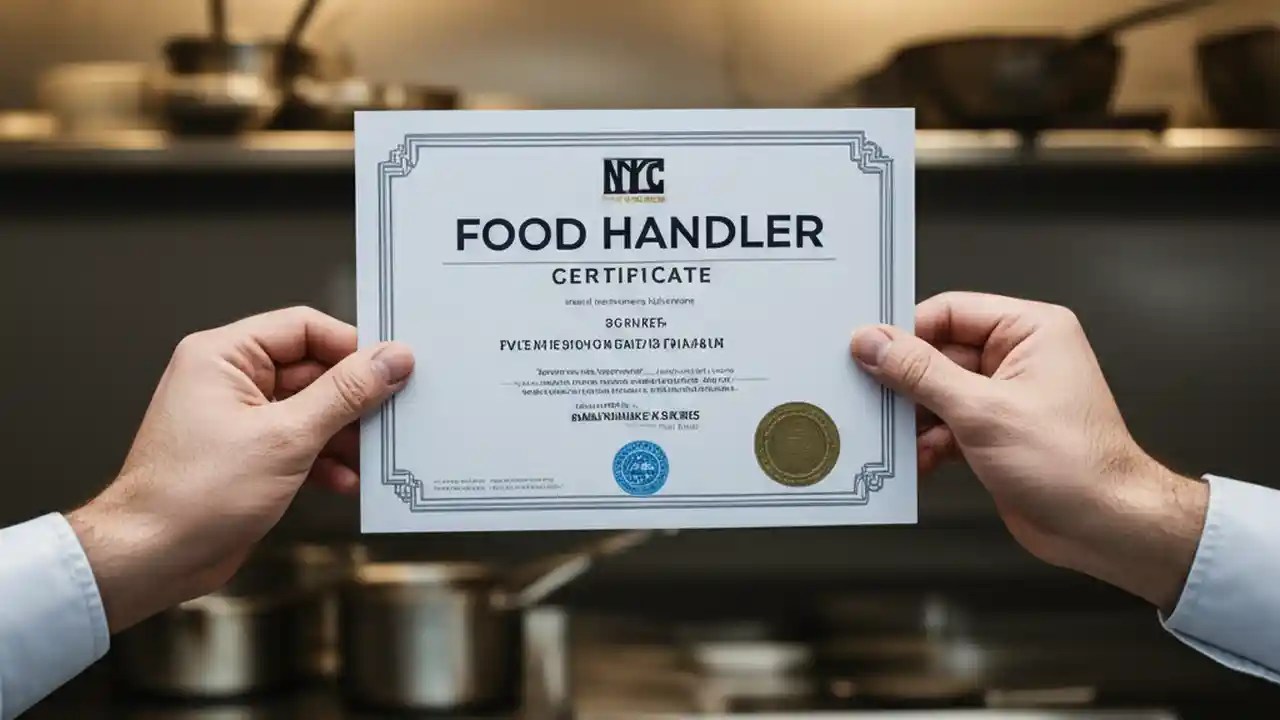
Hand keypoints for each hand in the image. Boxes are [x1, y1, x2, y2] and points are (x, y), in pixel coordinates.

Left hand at [67, 307, 414, 631]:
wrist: (150, 559)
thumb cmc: (194, 495)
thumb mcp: (287, 437)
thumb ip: (345, 394)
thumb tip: (391, 359)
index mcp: (224, 356)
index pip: (304, 328)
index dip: (352, 346)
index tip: (393, 368)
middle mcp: (228, 380)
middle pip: (312, 370)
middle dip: (352, 399)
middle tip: (391, 415)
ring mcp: (237, 419)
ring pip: (310, 410)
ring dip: (343, 434)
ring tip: (370, 455)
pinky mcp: (246, 455)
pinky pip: (298, 442)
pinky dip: (324, 459)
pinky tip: (345, 480)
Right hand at [851, 292, 1206, 611]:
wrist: (1105, 526)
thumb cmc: (1073, 463)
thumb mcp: (982, 410)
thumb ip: (920, 373)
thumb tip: (874, 343)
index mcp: (1030, 331)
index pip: (949, 312)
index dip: (905, 331)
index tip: (866, 351)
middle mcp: (1020, 357)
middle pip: (938, 354)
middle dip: (906, 383)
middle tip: (870, 399)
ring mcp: (1006, 396)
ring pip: (937, 393)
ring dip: (914, 419)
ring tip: (895, 438)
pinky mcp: (996, 432)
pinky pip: (947, 425)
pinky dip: (929, 443)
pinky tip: (919, 462)